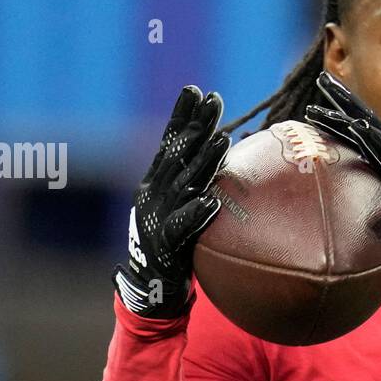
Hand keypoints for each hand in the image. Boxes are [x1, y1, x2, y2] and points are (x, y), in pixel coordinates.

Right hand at [113, 86, 227, 317]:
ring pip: (183, 185)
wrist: (152, 289)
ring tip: (222, 139)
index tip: (197, 91)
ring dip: (202, 162)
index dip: (182, 117)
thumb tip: (228, 161)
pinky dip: (196, 214)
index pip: (171, 144)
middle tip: (213, 99)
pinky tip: (211, 202)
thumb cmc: (175, 246)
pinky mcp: (165, 246)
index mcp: (157, 183)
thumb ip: (198, 185)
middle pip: (176, 155)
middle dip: (194, 126)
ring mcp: (157, 218)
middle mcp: (154, 195)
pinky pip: (183, 228)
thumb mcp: (184, 210)